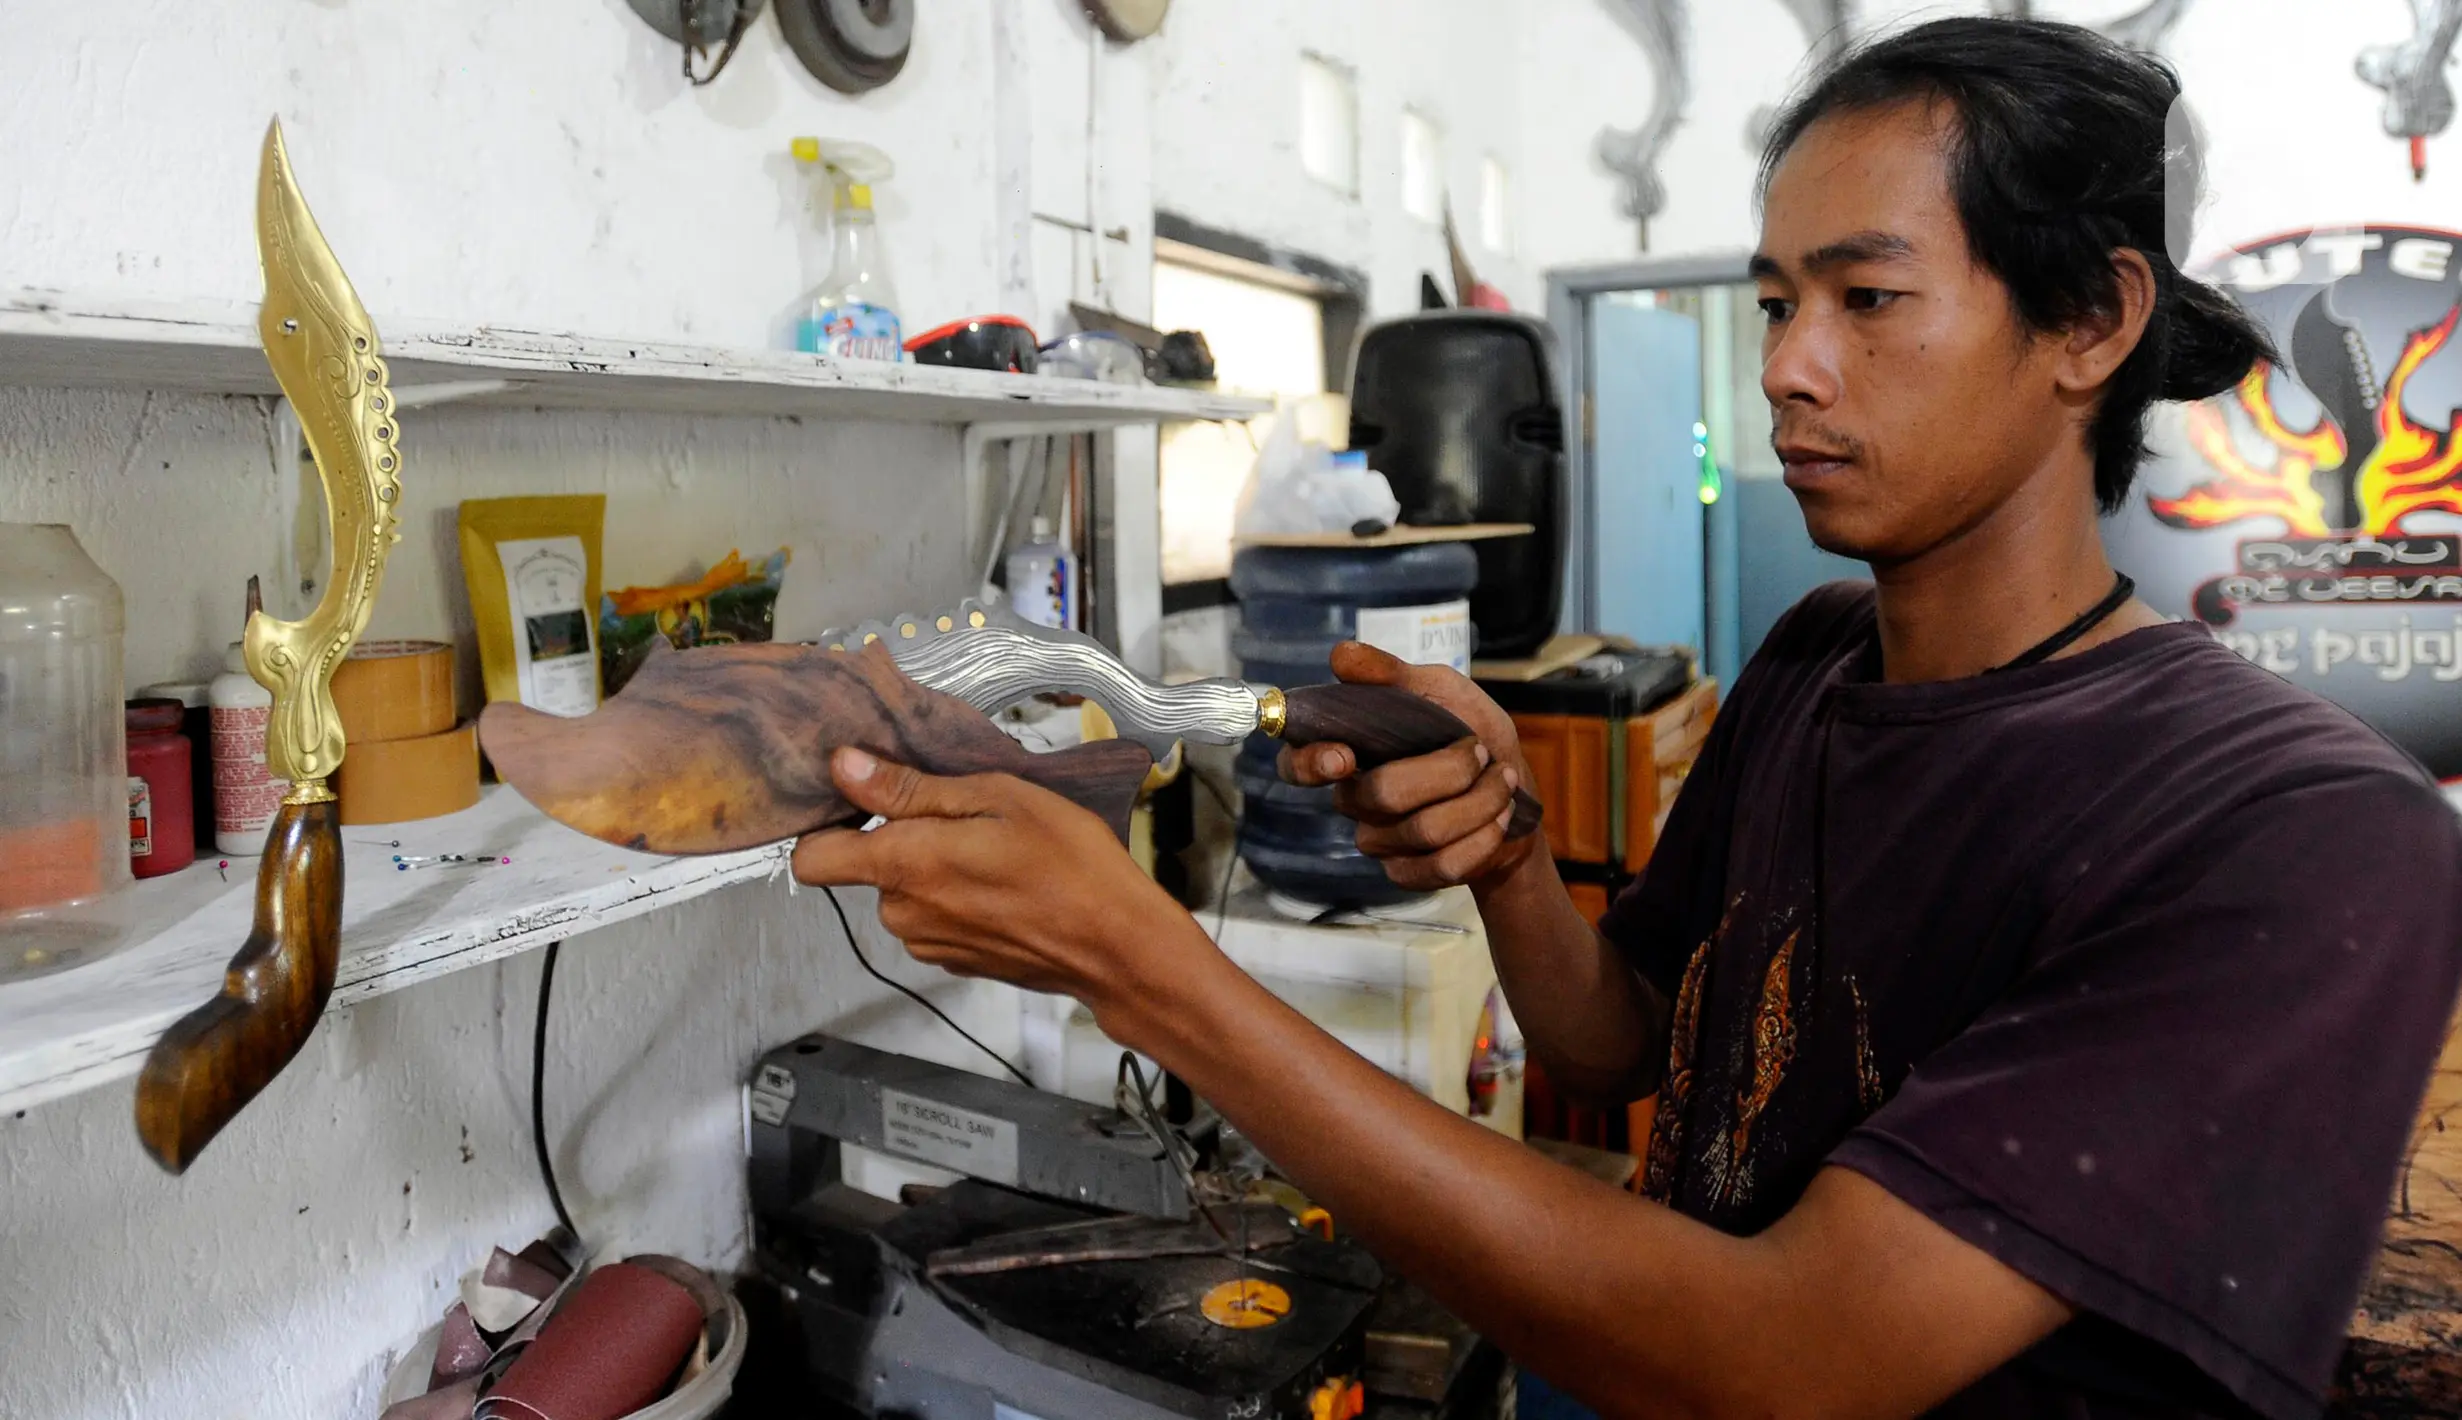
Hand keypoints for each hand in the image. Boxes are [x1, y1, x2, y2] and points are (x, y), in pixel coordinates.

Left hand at [789, 747, 1205, 1025]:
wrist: (1117, 946)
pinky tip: (1005, 886)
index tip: (861, 801)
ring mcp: (928, 944)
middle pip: (868, 868)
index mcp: (905, 864)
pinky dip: (958, 899)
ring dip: (935, 870)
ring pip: (905, 892)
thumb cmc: (1070, 864)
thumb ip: (911, 787)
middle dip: (904, 839)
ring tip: (997, 852)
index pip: (812, 859)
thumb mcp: (997, 797)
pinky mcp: (954, 961)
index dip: (825, 825)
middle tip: (970, 817)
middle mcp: (904, 913)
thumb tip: (844, 767)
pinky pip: (934, 918)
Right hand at [1279, 641, 1539, 892]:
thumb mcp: (1440, 689)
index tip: (1343, 756)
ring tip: (1503, 780)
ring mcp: (1379, 841)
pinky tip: (1500, 817)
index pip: (1297, 763)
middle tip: (1479, 751)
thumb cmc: (1471, 731)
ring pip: (1422, 830)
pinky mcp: (1409, 875)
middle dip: (1446, 771)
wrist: (1518, 791)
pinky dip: (1484, 836)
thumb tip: (1341, 655)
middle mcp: (1354, 799)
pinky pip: (1443, 865)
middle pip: (1381, 795)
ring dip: (1480, 800)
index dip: (1309, 764)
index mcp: (1350, 749)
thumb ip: (1391, 674)